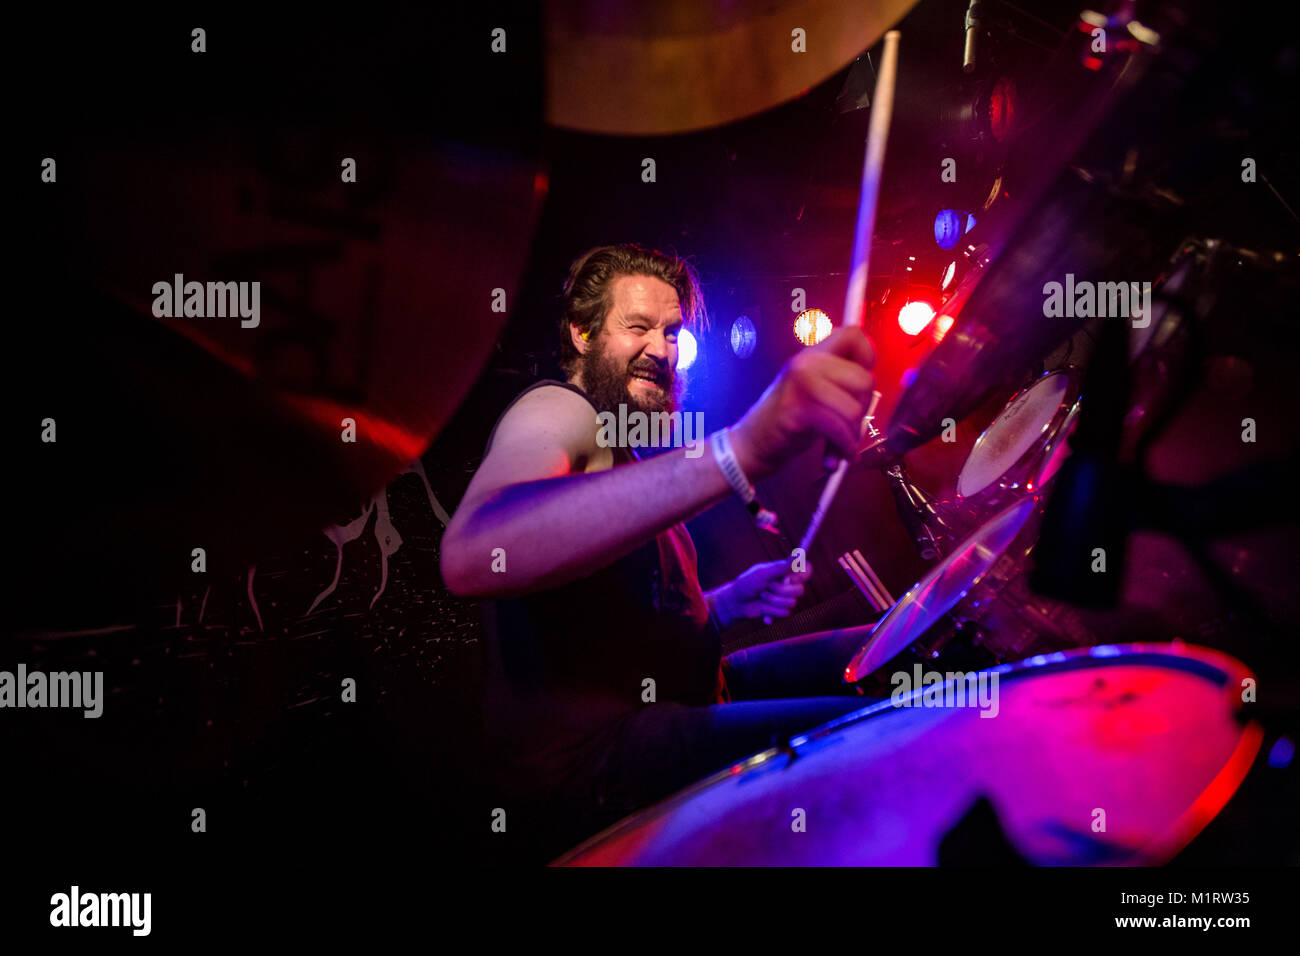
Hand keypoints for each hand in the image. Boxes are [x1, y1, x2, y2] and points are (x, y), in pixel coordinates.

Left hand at [708, 558, 812, 629]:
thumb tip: (798, 554)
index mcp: (786, 572)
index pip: (806, 570)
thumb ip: (782, 567)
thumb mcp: (763, 573)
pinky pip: (785, 613)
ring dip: (773, 600)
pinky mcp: (781, 611)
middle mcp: (788, 585)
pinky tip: (763, 609)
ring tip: (762, 596)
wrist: (736, 603)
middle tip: (767, 586)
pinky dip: (771, 612)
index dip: (802, 574)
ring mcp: (785, 598)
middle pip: (800, 590)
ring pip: (791, 603)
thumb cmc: (747, 583)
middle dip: (781, 590)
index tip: (789, 577)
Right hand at [728, 327, 875, 480]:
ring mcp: (800, 384)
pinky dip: (843, 447)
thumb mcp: (813, 389)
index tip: (857, 382)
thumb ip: (838, 379)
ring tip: (841, 443)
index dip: (866, 357)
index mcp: (812, 354)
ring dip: (852, 434)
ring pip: (854, 408)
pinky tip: (836, 456)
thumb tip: (870, 376)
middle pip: (864, 379)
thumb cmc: (789, 419)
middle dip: (863, 409)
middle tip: (849, 423)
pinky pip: (838, 428)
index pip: (853, 334)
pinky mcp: (797, 410)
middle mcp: (806, 363)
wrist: (752, 443)